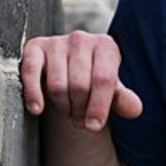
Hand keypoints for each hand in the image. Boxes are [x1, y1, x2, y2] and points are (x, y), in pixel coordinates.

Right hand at [21, 32, 142, 130]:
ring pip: (57, 85)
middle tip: (80, 120)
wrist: (70, 67)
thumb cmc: (94, 77)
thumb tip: (134, 109)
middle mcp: (82, 39)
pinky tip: (38, 109)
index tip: (94, 125)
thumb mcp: (112, 88)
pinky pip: (31, 73)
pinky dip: (34, 94)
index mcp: (106, 45)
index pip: (103, 79)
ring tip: (68, 111)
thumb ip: (123, 99)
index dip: (99, 106)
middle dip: (80, 109)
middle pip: (79, 85)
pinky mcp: (35, 48)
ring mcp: (57, 42)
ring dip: (62, 106)